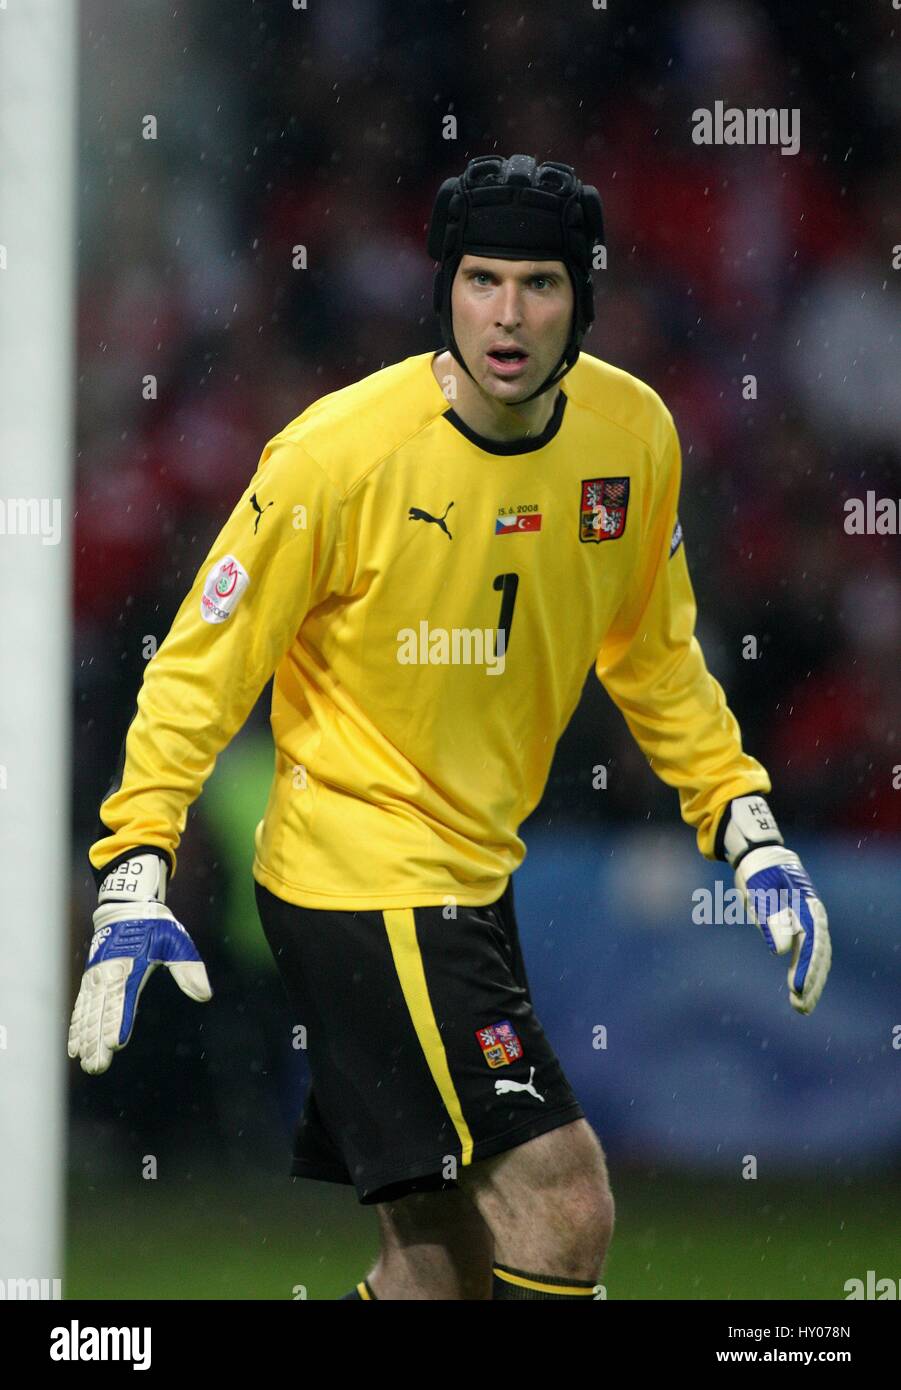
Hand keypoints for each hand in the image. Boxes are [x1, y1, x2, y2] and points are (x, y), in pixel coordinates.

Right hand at [68, 852, 211, 1073]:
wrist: (127, 906)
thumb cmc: (156, 926)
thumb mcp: (177, 941)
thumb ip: (189, 969)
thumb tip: (205, 995)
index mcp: (130, 967)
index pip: (123, 1000)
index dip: (119, 1023)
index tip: (115, 1044)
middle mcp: (109, 975)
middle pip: (101, 1013)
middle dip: (98, 1041)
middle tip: (97, 1066)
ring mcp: (96, 978)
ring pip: (88, 1013)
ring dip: (86, 1038)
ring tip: (86, 1062)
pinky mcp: (90, 980)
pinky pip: (80, 1006)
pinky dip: (76, 1026)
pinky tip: (75, 1047)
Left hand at [735, 845, 831, 1014]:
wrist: (761, 856)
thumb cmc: (758, 873)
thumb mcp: (760, 892)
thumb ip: (771, 919)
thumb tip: (781, 952)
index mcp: (807, 906)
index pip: (811, 943)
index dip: (806, 968)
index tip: (796, 989)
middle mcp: (814, 916)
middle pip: (819, 955)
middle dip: (811, 983)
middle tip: (800, 1008)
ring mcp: (810, 921)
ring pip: (817, 957)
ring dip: (811, 982)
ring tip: (801, 1007)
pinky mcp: (802, 926)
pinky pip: (810, 953)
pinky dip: (807, 971)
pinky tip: (802, 989)